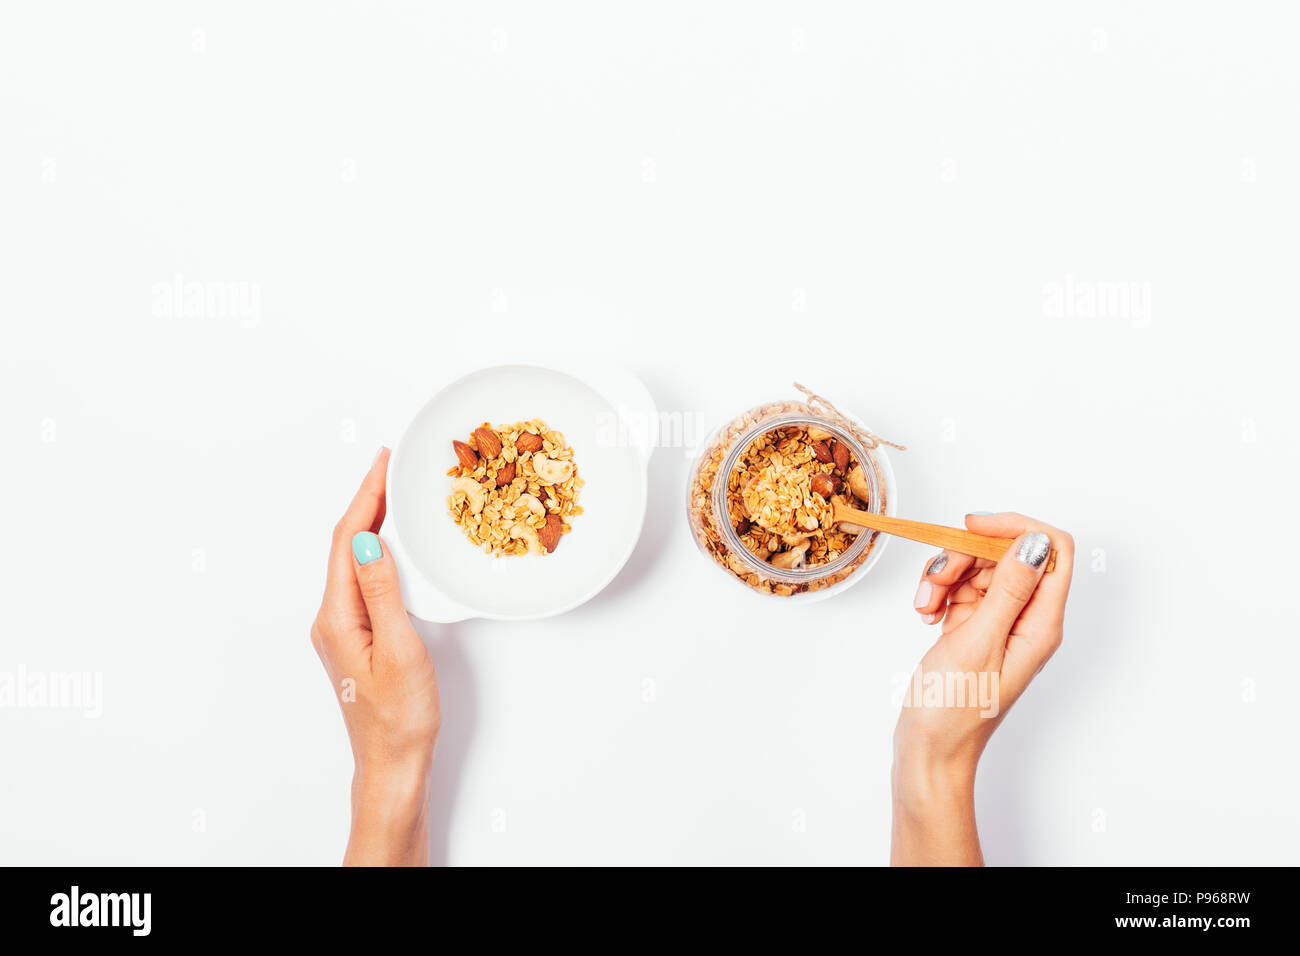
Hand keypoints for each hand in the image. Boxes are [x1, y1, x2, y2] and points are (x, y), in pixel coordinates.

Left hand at [310, 448, 440, 865]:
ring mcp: (343, 629)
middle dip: (366, 501)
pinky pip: (364, 579)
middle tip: (391, 466)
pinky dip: (379, 551)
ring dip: (372, 523)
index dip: (364, 498)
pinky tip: (394, 544)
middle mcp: (333, 619)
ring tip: (394, 493)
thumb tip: (367, 540)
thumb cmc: (399, 718)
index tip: (382, 463)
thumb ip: (384, 592)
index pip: (345, 542)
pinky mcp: (359, 637)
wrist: (393, 765)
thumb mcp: (400, 649)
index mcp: (338, 617)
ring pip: (354, 560)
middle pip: (344, 545)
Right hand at [891, 512, 1073, 864]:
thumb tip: (1033, 542)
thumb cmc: (954, 710)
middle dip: (966, 555)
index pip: (1053, 550)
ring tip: (925, 606)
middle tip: (938, 580)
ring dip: (945, 576)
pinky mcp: (975, 629)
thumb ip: (1007, 588)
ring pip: (979, 569)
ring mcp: (1000, 624)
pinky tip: (925, 615)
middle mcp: (1027, 620)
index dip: (1016, 528)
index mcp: (1041, 624)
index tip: (973, 526)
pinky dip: (939, 593)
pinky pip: (960, 590)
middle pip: (1008, 555)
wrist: (929, 750)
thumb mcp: (979, 642)